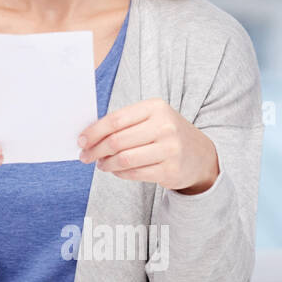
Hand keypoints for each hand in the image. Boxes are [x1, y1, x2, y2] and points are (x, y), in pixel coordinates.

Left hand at [77, 97, 219, 193]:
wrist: (200, 155)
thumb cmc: (166, 134)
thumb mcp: (151, 118)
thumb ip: (124, 123)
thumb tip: (88, 135)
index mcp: (155, 108)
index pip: (115, 120)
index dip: (93, 132)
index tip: (81, 141)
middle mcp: (165, 126)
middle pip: (117, 141)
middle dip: (95, 150)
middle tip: (85, 156)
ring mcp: (170, 149)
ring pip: (124, 159)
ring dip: (106, 164)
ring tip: (101, 164)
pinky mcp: (170, 170)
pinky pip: (134, 173)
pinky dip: (119, 173)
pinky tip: (116, 170)